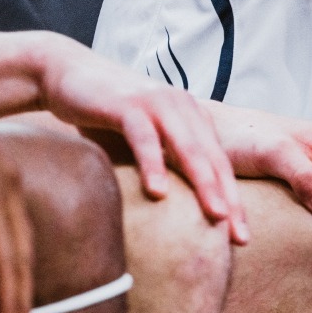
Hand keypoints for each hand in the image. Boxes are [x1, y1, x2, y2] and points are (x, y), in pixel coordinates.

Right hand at [26, 36, 247, 242]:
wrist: (68, 74)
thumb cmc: (107, 116)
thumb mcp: (144, 142)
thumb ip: (163, 166)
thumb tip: (172, 215)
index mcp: (193, 118)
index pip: (220, 165)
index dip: (235, 201)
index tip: (243, 238)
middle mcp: (183, 108)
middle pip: (213, 160)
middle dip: (230, 199)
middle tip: (241, 237)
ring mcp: (158, 104)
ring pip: (188, 148)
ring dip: (204, 184)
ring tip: (217, 216)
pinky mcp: (128, 105)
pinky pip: (145, 138)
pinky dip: (153, 165)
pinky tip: (158, 193)